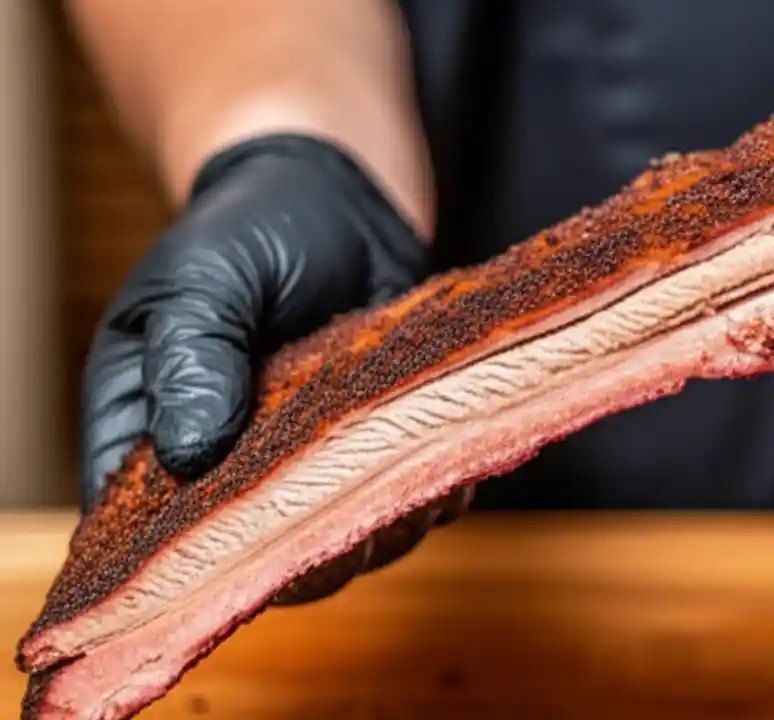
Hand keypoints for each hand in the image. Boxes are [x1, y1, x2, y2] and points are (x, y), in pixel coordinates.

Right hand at [82, 133, 468, 602]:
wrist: (336, 198)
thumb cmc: (249, 229)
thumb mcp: (203, 277)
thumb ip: (193, 355)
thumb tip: (191, 452)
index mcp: (152, 438)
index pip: (160, 538)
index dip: (205, 556)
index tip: (259, 536)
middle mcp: (229, 473)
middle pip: (263, 558)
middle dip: (311, 547)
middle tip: (351, 502)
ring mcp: (309, 472)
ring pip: (343, 544)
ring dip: (380, 525)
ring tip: (403, 472)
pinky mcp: (376, 454)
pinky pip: (406, 503)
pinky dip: (428, 492)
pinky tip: (441, 455)